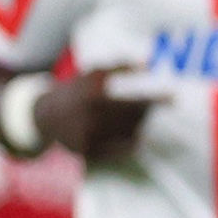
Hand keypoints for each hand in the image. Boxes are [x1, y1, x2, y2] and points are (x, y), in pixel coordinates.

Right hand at [30, 68, 166, 164]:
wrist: (44, 116)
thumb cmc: (76, 90)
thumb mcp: (93, 73)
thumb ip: (120, 66)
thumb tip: (148, 64)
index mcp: (92, 95)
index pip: (134, 99)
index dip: (155, 100)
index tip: (174, 98)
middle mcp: (90, 117)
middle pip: (134, 118)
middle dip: (147, 111)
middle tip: (151, 106)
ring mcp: (88, 137)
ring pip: (130, 134)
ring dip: (139, 125)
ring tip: (135, 117)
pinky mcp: (87, 153)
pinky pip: (120, 149)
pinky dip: (130, 141)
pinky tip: (130, 133)